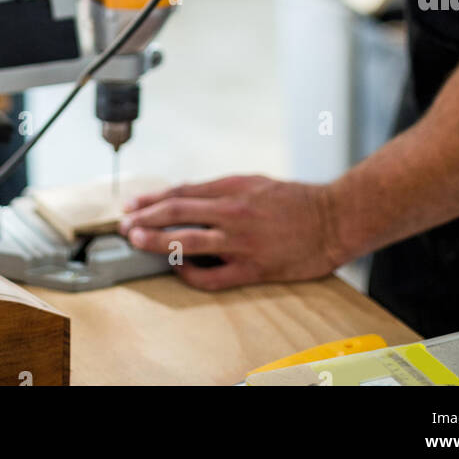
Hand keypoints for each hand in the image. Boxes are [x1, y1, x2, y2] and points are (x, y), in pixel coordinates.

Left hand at [118, 174, 341, 290]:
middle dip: (145, 218)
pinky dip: (190, 274)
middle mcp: (233, 211)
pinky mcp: (253, 267)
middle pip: (176, 212)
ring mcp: (241, 240)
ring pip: (188, 241)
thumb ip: (221, 190)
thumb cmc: (295, 200)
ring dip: (157, 241)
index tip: (132, 205)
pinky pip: (212, 275)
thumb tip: (187, 197)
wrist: (332, 219)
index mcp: (232, 186)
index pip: (181, 192)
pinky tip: (178, 271)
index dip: (152, 199)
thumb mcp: (254, 182)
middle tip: (125, 225)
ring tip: (138, 242)